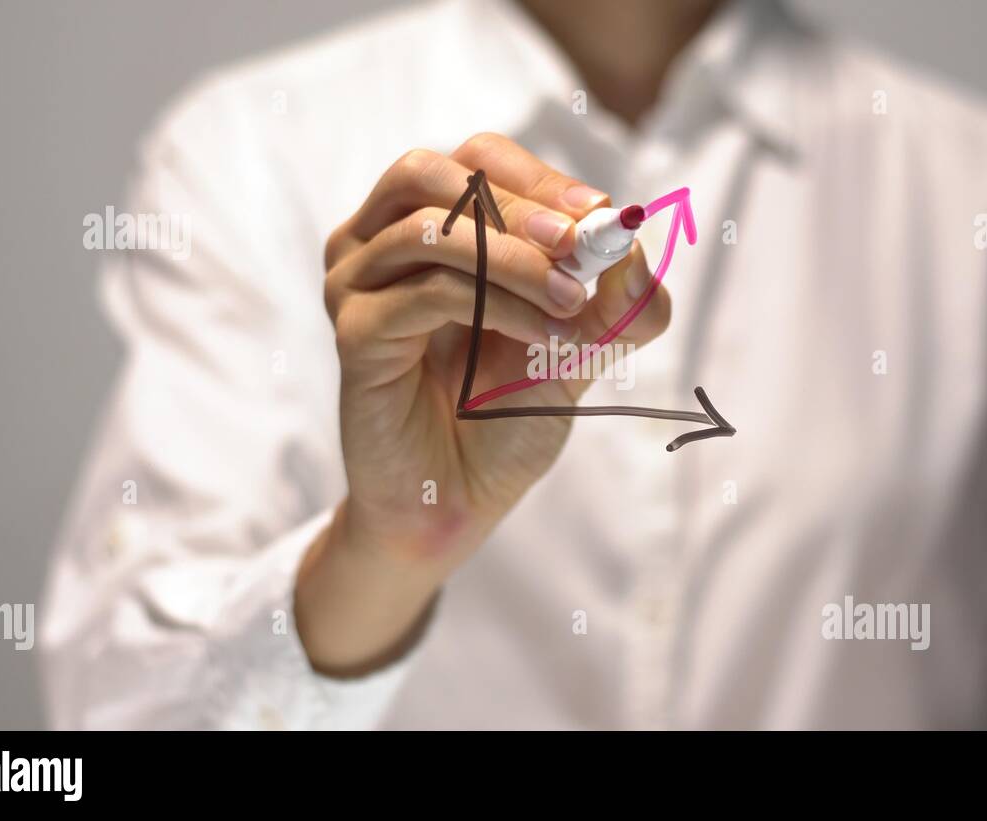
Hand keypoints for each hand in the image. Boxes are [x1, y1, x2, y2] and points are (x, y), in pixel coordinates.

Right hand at [295, 133, 670, 673]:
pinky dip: (496, 306)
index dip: (539, 180)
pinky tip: (540, 339)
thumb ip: (616, 301)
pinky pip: (426, 292)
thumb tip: (633, 244)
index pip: (475, 161)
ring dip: (514, 261)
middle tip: (579, 245)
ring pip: (430, 230)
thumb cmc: (505, 415)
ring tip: (568, 304)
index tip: (600, 216)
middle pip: (431, 173)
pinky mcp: (353, 335)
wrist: (457, 500)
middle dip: (518, 205)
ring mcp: (354, 287)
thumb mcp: (578, 346)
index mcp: (424, 228)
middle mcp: (374, 245)